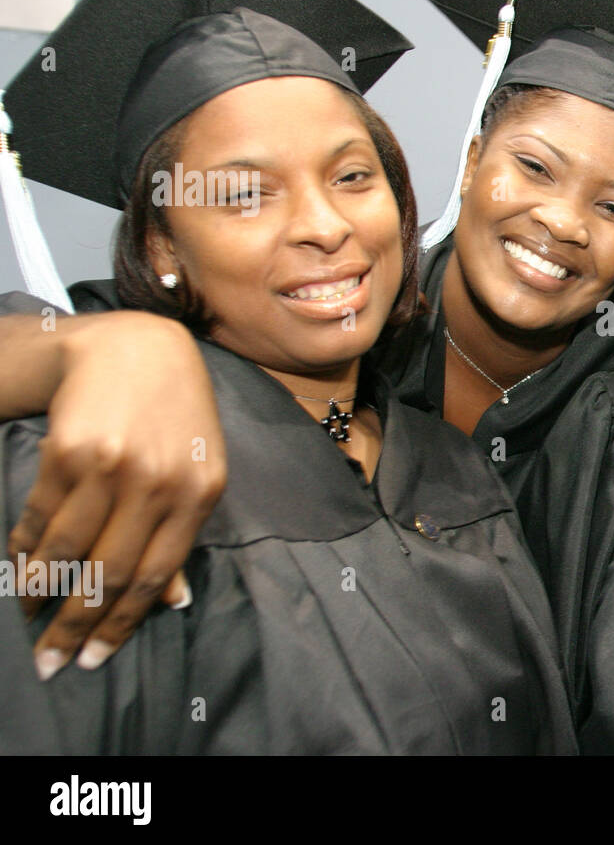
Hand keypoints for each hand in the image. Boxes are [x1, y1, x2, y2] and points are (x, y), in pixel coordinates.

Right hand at [6, 311, 225, 678]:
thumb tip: (172, 602)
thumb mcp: (198, 472)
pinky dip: (26, 547)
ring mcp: (113, 465)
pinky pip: (42, 514)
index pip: (156, 574)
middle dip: (75, 624)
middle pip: (110, 571)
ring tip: (28, 614)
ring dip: (41, 591)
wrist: (140, 349)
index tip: (91, 660)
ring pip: (68, 548)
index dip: (120, 623)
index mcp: (199, 494)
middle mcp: (158, 483)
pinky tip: (20, 568)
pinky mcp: (70, 448)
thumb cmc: (176, 417)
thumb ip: (183, 534)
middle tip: (49, 660)